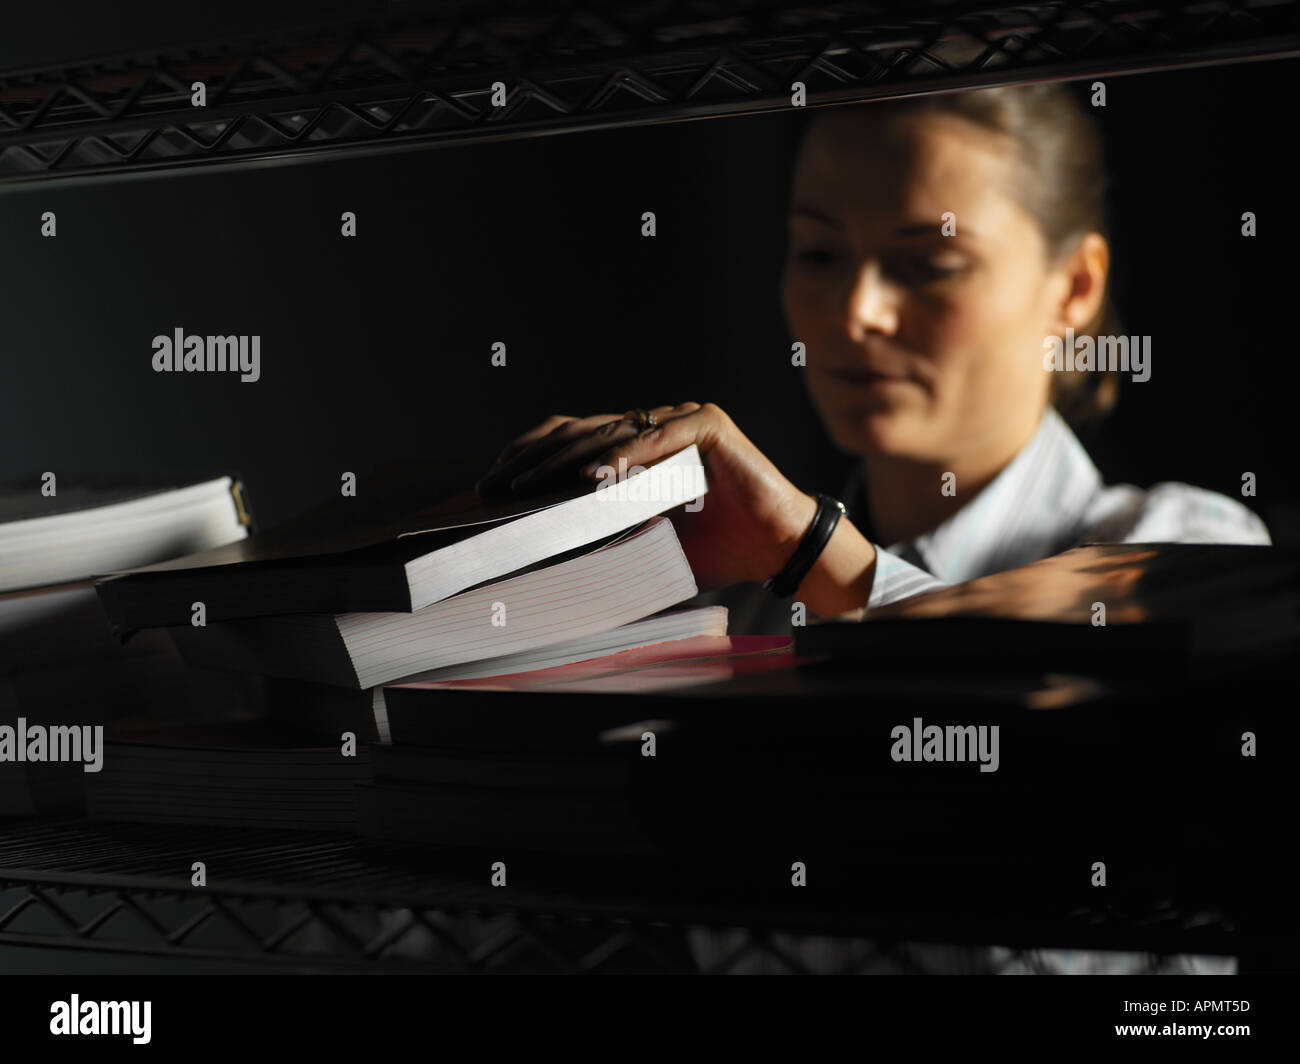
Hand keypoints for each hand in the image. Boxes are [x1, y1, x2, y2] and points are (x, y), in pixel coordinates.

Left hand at [475, 402, 818, 591]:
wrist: (776, 548)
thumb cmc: (714, 549)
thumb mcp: (642, 543)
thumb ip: (602, 537)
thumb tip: (545, 559)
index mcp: (635, 448)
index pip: (569, 441)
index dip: (529, 458)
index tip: (491, 485)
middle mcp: (654, 426)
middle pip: (579, 432)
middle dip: (532, 460)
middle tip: (495, 485)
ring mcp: (680, 421)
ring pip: (611, 432)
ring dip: (567, 460)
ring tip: (530, 484)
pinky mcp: (708, 426)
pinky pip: (657, 439)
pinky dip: (623, 457)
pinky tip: (593, 478)